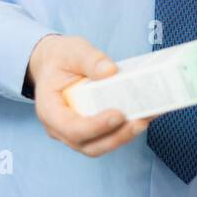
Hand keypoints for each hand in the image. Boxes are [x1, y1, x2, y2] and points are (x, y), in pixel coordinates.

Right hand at [29, 34, 151, 156]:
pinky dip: (127, 130)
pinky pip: (108, 136)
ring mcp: (75, 132)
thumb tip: (111, 71)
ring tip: (147, 119)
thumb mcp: (73, 51)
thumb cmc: (62, 58)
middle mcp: (60, 127)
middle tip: (140, 121)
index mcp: (49, 109)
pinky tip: (146, 115)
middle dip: (117, 136)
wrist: (54, 64)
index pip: (70, 128)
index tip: (117, 115)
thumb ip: (91, 60)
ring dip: (125, 136)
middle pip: (89, 145)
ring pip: (101, 145)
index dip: (95, 126)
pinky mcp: (91, 130)